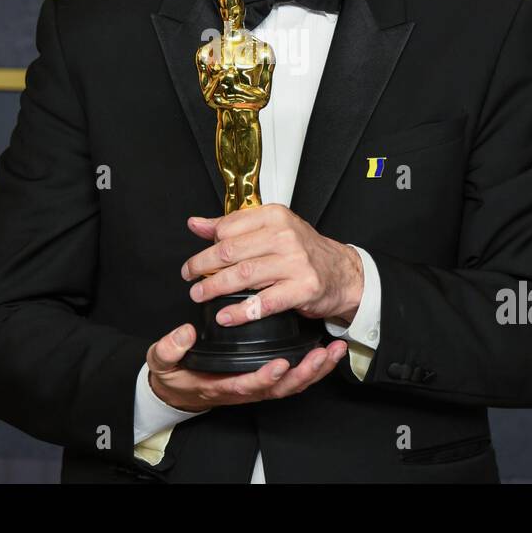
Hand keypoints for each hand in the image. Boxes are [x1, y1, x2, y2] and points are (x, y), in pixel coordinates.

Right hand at [146, 324, 348, 411]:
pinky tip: (329, 351)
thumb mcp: (162, 362)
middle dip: (303, 374)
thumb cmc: (174, 375)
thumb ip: (169, 349)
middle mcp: (245, 390)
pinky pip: (295, 377)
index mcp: (221, 386)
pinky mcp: (266, 378)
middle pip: (280, 389)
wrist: (178, 389)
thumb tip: (184, 333)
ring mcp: (258, 386)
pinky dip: (314, 366)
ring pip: (292, 385)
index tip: (280, 364)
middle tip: (321, 356)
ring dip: (315, 370)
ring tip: (333, 351)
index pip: (246, 386)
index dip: (265, 378)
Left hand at [181, 204, 363, 327]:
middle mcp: (285, 236)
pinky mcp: (303, 288)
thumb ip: (233, 226)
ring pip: (243, 275)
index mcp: (274, 216)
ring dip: (215, 288)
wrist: (342, 272)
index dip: (208, 244)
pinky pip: (264, 302)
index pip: (229, 228)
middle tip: (189, 276)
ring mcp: (295, 263)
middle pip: (231, 251)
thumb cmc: (303, 251)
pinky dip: (241, 312)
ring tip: (199, 295)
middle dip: (203, 266)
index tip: (198, 258)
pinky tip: (225, 316)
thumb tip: (196, 224)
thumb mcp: (271, 229)